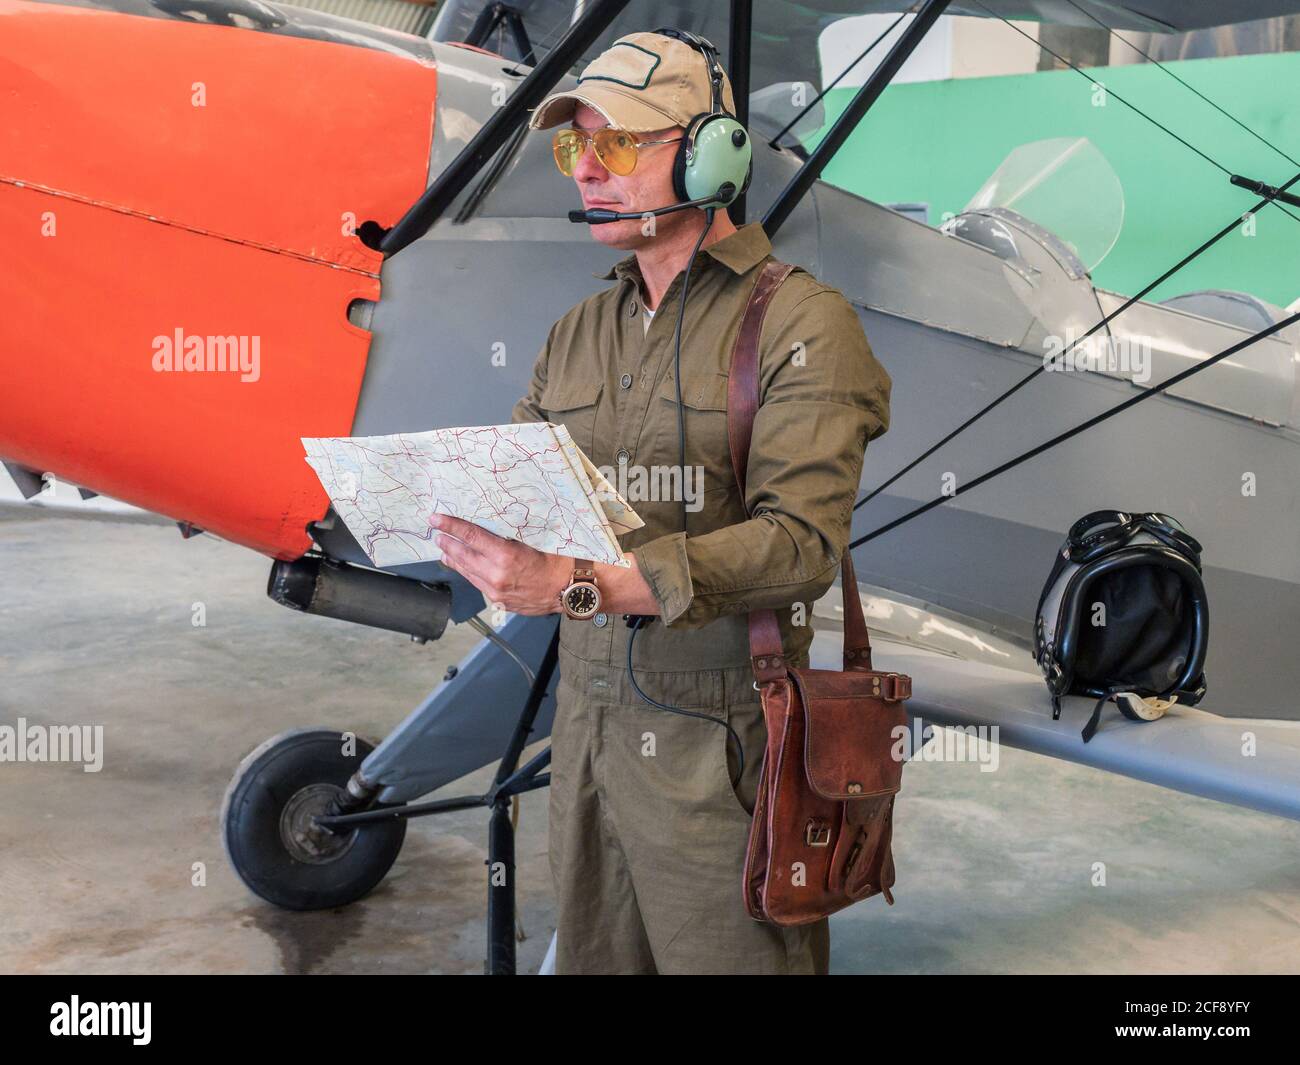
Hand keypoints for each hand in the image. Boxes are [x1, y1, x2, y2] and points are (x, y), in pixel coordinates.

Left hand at [428, 513, 569, 615]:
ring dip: (453, 559)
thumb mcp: (536, 539)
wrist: (571, 590)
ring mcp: (497, 591)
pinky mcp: (500, 601)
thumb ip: (510, 535)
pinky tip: (464, 567)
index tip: (436, 519)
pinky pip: (478, 584)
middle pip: (463, 555)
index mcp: (506, 556)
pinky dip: (468, 573)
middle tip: (435, 532)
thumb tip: (491, 525)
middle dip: (447, 542)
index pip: (470, 536)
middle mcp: (497, 575)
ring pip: (467, 572)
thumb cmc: (560, 561)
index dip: (451, 526)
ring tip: (443, 549)